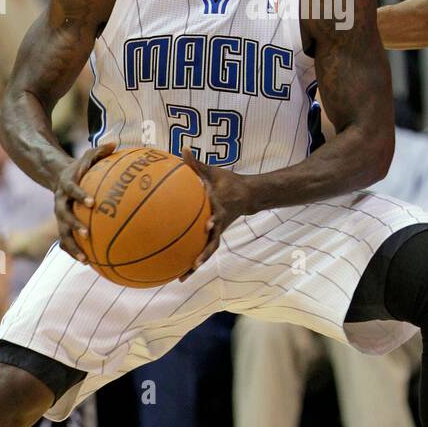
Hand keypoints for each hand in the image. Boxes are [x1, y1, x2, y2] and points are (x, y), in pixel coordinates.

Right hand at [55, 139, 115, 262]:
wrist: (57, 177)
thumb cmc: (80, 168)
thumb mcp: (88, 156)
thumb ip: (100, 151)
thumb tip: (115, 143)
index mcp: (66, 185)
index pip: (72, 190)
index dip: (80, 195)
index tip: (92, 202)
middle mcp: (60, 202)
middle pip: (63, 215)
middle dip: (74, 225)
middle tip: (87, 233)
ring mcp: (59, 216)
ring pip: (62, 234)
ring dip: (73, 247)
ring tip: (85, 259)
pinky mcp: (62, 225)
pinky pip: (66, 242)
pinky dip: (74, 252)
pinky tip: (88, 263)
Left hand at [178, 149, 253, 279]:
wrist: (248, 195)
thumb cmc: (228, 182)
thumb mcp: (213, 171)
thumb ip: (196, 163)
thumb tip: (182, 148)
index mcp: (220, 207)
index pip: (218, 216)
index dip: (214, 221)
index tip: (208, 226)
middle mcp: (220, 223)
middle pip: (213, 242)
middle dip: (204, 254)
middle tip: (194, 265)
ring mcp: (218, 231)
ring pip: (208, 251)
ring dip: (197, 264)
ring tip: (182, 278)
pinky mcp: (215, 236)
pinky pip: (204, 250)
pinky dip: (193, 261)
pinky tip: (179, 271)